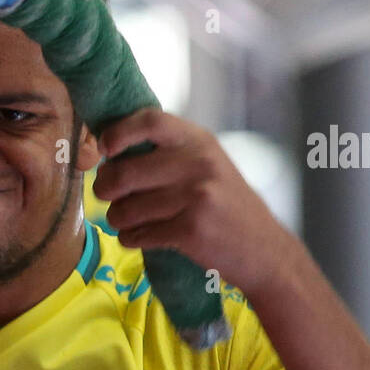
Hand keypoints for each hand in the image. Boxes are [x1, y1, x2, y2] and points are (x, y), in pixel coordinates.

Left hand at [92, 108, 297, 297]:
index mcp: (199, 141)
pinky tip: (139, 238)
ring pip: (126, 209)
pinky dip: (131, 239)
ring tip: (125, 222)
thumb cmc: (225, 206)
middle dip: (104, 188)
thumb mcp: (206, 165)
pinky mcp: (192, 230)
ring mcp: (196, 197)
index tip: (105, 149)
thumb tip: (110, 152)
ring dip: (117, 219)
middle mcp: (198, 164)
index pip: (149, 120)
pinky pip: (139, 234)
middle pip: (124, 171)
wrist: (264, 249)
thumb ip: (169, 153)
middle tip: (105, 195)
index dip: (118, 133)